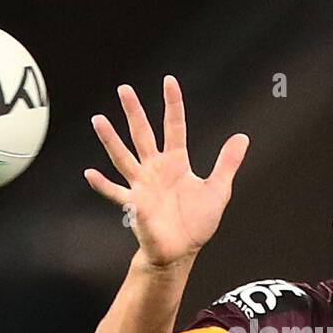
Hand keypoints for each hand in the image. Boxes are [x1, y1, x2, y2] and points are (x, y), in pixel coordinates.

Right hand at [84, 75, 249, 268]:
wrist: (181, 250)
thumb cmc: (196, 222)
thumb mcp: (218, 190)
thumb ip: (227, 163)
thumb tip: (242, 138)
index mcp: (176, 162)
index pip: (174, 127)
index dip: (172, 105)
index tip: (169, 81)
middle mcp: (155, 169)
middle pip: (142, 134)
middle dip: (134, 112)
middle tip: (124, 88)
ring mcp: (142, 186)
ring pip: (123, 157)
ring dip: (111, 140)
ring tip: (99, 120)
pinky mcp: (134, 205)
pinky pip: (115, 192)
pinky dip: (103, 184)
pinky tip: (90, 173)